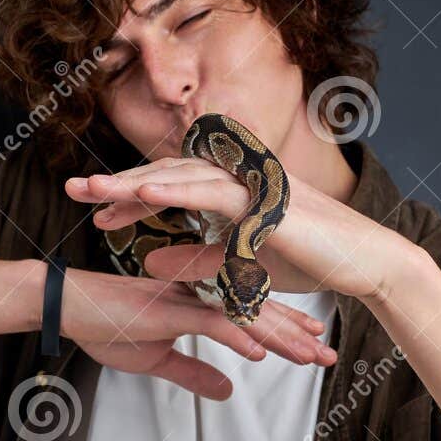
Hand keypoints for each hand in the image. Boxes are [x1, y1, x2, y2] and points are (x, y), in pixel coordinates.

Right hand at [59, 267, 336, 399]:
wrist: (68, 307)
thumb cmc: (106, 326)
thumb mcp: (157, 360)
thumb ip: (194, 373)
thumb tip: (228, 391)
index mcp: (199, 301)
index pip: (252, 313)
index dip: (285, 328)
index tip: (315, 343)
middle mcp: (200, 294)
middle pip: (259, 314)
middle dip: (297, 336)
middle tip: (330, 355)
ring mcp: (186, 299)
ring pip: (244, 317)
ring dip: (279, 338)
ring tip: (309, 356)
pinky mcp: (167, 310)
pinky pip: (209, 322)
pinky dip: (236, 338)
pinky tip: (259, 354)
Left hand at [64, 158, 419, 301]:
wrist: (367, 263)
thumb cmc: (315, 261)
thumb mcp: (241, 268)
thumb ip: (198, 260)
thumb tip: (150, 262)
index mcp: (233, 190)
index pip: (172, 186)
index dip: (132, 197)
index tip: (95, 212)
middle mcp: (239, 178)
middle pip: (167, 172)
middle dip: (118, 182)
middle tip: (73, 189)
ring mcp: (253, 183)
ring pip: (181, 175)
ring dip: (133, 182)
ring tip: (92, 191)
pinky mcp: (266, 198)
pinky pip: (210, 190)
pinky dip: (174, 188)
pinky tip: (141, 191)